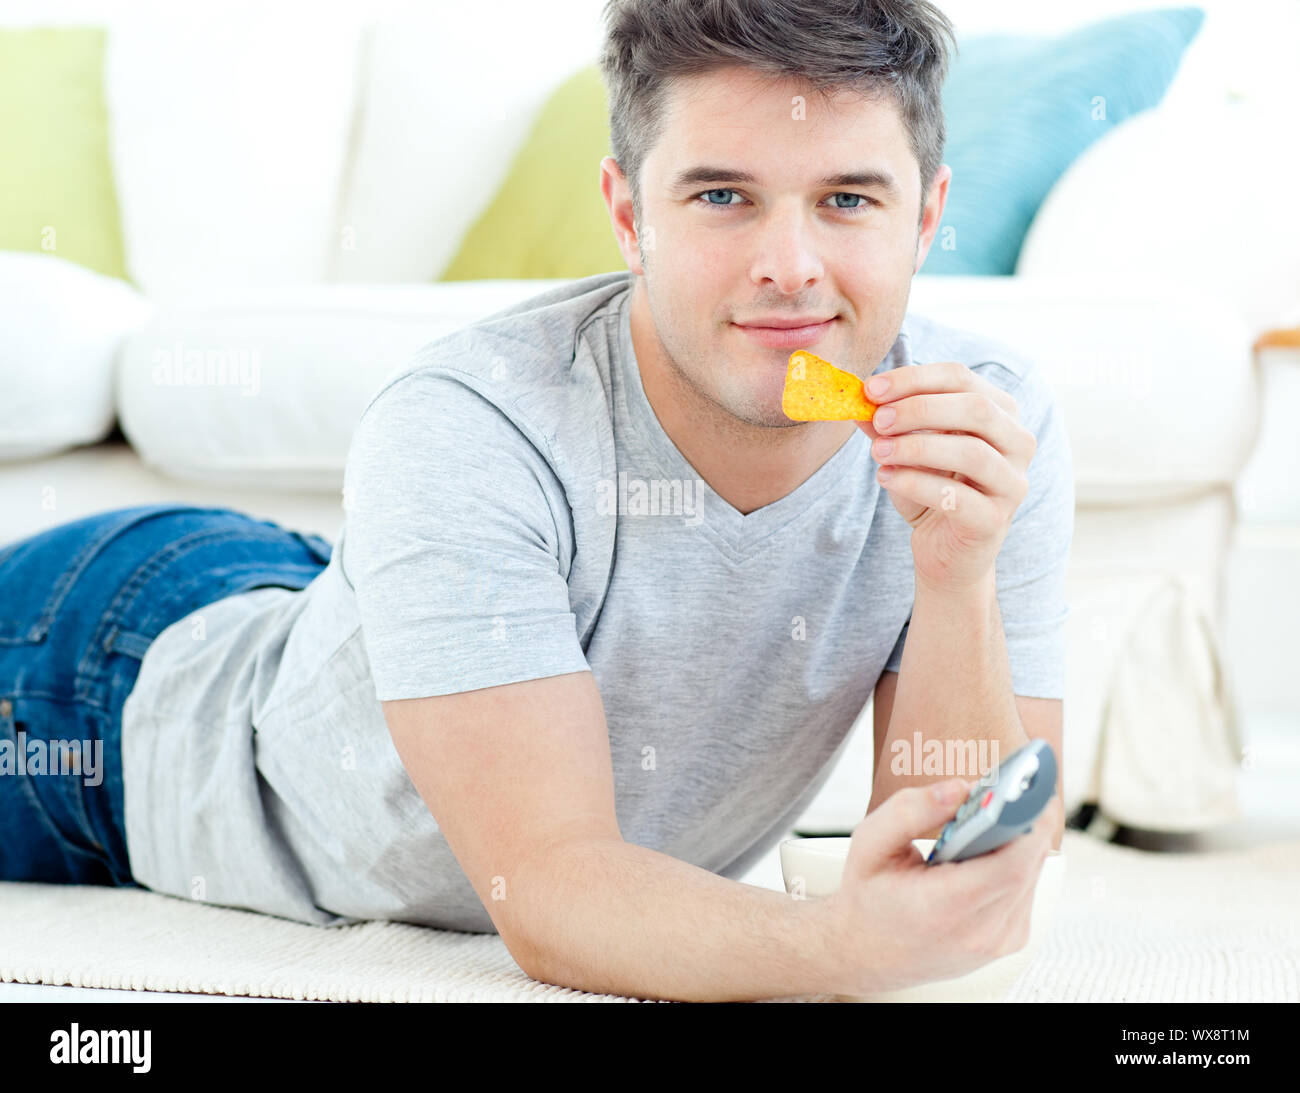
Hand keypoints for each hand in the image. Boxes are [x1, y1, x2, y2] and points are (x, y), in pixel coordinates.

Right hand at [820, 780, 1052, 996]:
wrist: (867, 953)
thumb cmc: (868, 898)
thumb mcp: (869, 845)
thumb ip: (909, 810)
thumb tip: (960, 788)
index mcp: (944, 909)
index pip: (1010, 865)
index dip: (1027, 822)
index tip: (1028, 785)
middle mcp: (980, 932)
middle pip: (1027, 863)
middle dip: (1023, 818)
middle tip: (1009, 784)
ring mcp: (1000, 941)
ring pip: (1033, 873)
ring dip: (1018, 839)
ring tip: (990, 817)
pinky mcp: (1010, 938)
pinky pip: (1027, 887)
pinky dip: (1014, 860)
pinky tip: (985, 849)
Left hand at [856, 361, 1036, 594]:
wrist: (946, 552)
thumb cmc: (932, 490)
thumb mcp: (907, 449)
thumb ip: (888, 423)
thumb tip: (858, 397)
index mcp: (1000, 412)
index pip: (961, 377)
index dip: (914, 379)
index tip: (871, 389)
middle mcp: (1018, 443)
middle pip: (976, 409)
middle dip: (919, 409)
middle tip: (878, 419)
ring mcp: (1011, 483)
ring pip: (972, 453)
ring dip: (917, 447)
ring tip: (878, 451)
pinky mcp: (994, 521)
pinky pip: (956, 497)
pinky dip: (916, 483)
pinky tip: (886, 478)